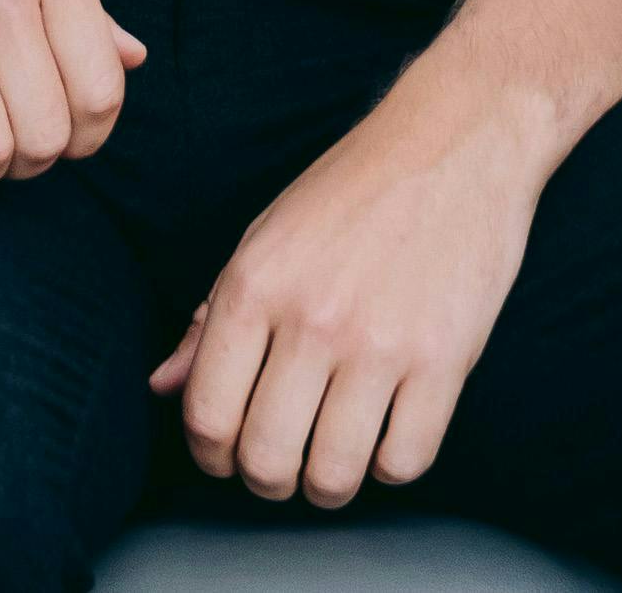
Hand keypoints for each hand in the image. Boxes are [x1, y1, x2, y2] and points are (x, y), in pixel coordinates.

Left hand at [152, 83, 546, 508]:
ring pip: (333, 475)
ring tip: (336, 456)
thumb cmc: (356, 187)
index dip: (211, 455)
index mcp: (256, 284)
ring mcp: (381, 342)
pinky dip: (391, 466)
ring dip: (328, 483)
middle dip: (268, 480)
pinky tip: (390, 433)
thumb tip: (163, 385)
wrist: (458, 139)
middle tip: (284, 463)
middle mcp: (311, 318)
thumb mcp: (266, 235)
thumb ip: (213, 317)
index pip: (207, 415)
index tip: (229, 453)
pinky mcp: (445, 357)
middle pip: (265, 459)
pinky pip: (405, 461)